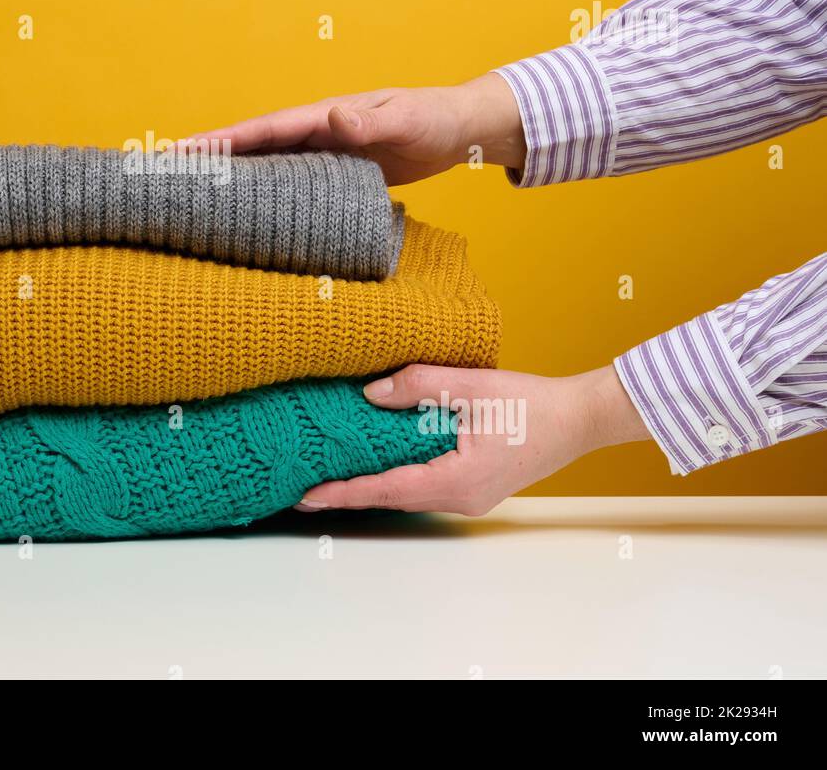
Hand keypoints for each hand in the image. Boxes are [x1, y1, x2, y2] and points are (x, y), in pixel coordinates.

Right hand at [183, 73, 526, 184]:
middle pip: (253, 147)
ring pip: (267, 166)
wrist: (458, 128)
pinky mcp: (334, 173)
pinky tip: (249, 214)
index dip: (223, 141)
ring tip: (191, 195)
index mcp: (323, 117)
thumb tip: (334, 117)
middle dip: (211, 158)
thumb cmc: (434, 120)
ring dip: (232, 177)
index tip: (184, 150)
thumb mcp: (407, 120)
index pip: (263, 130)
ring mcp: (323, 152)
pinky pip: (290, 184)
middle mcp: (315, 131)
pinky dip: (265, 194)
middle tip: (166, 173)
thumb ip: (373, 119)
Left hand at [296, 363, 650, 516]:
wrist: (580, 419)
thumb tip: (370, 394)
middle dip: (347, 493)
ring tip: (328, 476)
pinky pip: (424, 485)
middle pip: (391, 497)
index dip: (342, 492)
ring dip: (370, 486)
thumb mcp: (472, 386)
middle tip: (302, 487)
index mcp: (456, 480)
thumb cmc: (532, 404)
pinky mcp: (475, 486)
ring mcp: (469, 497)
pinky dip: (395, 477)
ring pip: (407, 493)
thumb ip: (419, 386)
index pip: (384, 489)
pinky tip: (376, 463)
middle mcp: (460, 498)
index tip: (305, 495)